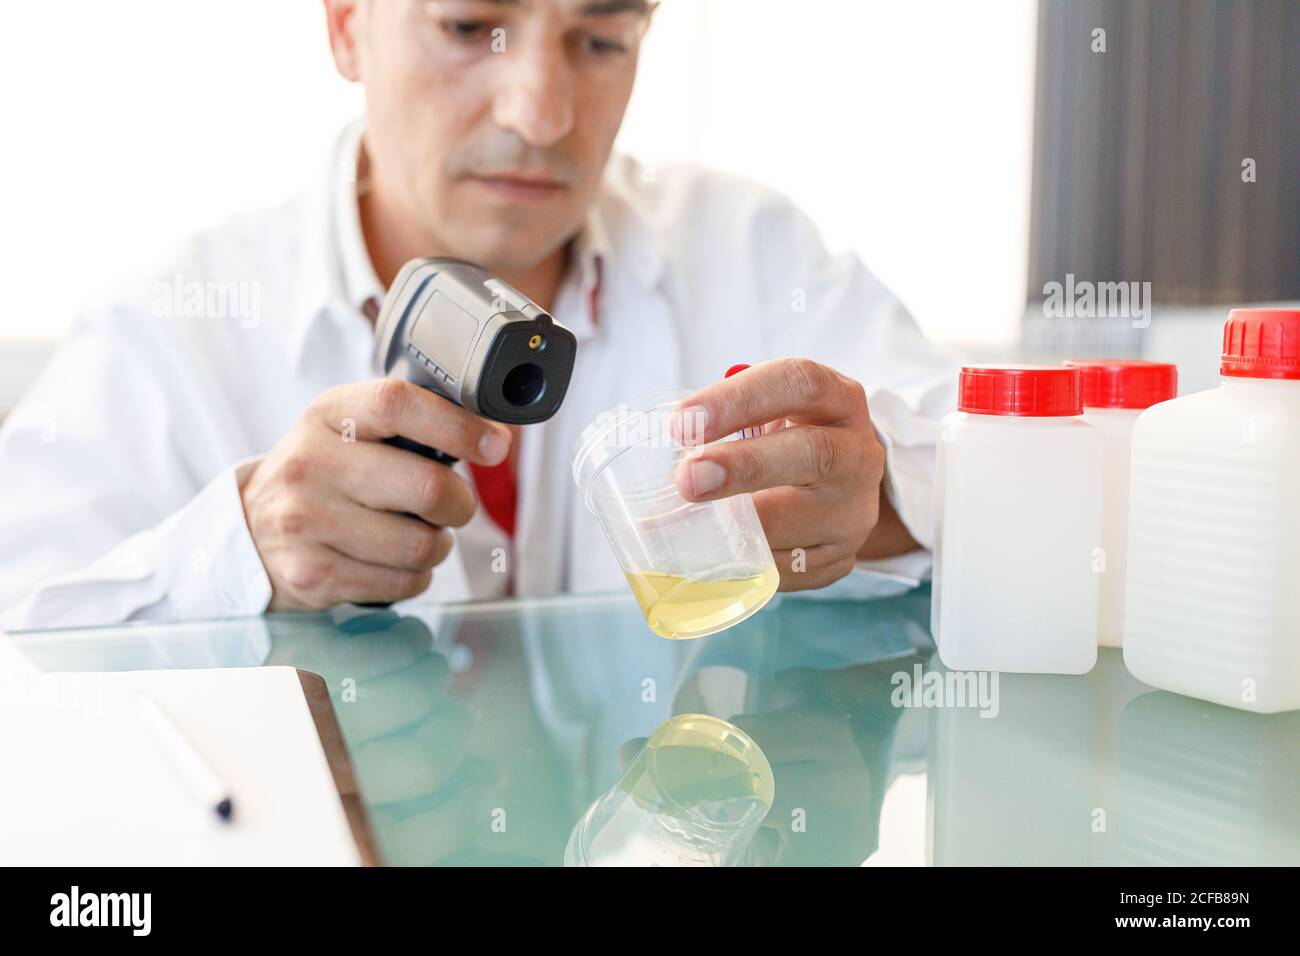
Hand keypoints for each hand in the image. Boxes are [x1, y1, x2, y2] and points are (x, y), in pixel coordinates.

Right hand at [241, 378, 511, 609]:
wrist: (251, 527)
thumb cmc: (326, 472)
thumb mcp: (350, 428)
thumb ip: (411, 424)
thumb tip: (495, 437)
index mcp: (328, 415)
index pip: (397, 404)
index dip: (458, 425)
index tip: (495, 445)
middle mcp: (310, 465)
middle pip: (426, 487)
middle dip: (459, 503)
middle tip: (453, 505)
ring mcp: (306, 522)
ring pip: (421, 545)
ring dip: (437, 545)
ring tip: (418, 534)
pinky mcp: (313, 575)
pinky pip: (402, 583)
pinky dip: (414, 576)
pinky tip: (393, 561)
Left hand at [669, 358, 913, 590]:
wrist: (843, 489)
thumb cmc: (788, 441)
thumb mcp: (773, 414)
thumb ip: (726, 422)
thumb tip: (655, 452)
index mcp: (838, 401)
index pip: (798, 383)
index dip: (739, 400)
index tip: (683, 422)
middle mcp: (857, 453)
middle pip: (812, 454)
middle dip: (745, 467)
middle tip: (687, 480)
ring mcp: (854, 511)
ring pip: (799, 524)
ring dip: (738, 528)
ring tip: (691, 529)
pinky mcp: (842, 558)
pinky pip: (789, 569)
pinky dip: (748, 564)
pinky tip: (723, 558)